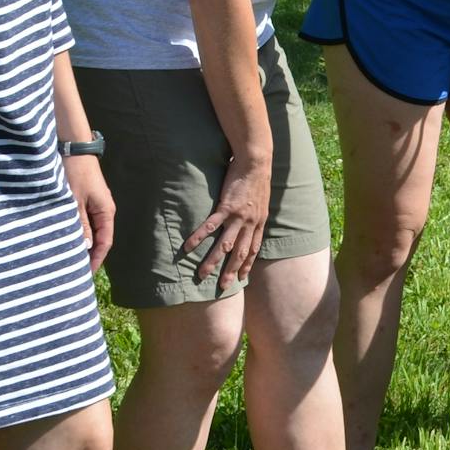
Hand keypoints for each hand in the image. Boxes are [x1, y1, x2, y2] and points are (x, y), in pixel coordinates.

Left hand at [64, 155, 116, 272]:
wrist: (73, 149)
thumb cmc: (75, 174)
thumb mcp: (75, 202)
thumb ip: (80, 225)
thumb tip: (85, 248)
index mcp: (106, 211)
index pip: (105, 242)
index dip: (96, 259)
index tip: (85, 274)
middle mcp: (104, 210)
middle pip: (100, 238)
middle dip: (90, 255)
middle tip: (76, 271)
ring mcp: (96, 205)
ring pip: (92, 230)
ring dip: (84, 244)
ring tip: (71, 258)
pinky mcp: (87, 200)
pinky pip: (86, 222)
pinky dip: (79, 233)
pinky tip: (68, 239)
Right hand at [182, 159, 271, 286]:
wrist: (256, 162)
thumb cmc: (257, 177)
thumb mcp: (261, 199)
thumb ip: (255, 211)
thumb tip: (250, 216)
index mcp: (259, 222)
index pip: (253, 249)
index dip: (247, 264)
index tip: (242, 277)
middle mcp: (250, 223)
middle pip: (240, 253)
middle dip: (231, 272)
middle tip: (223, 288)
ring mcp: (238, 217)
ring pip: (225, 245)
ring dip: (213, 262)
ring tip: (202, 275)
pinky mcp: (226, 207)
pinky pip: (210, 226)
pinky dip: (199, 237)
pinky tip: (188, 247)